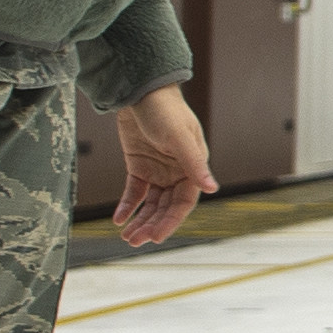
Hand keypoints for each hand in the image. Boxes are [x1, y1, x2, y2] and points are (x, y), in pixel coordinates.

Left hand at [110, 85, 216, 247]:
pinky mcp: (139, 167)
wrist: (141, 92)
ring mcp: (157, 171)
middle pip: (165, 207)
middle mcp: (176, 173)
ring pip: (150, 204)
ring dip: (140, 220)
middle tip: (135, 240)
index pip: (184, 202)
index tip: (156, 236)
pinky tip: (119, 219)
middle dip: (151, 224)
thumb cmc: (166, 111)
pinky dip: (128, 206)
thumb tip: (213, 189)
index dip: (171, 221)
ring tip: (127, 236)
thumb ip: (194, 164)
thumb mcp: (178, 138)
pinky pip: (135, 193)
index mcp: (192, 167)